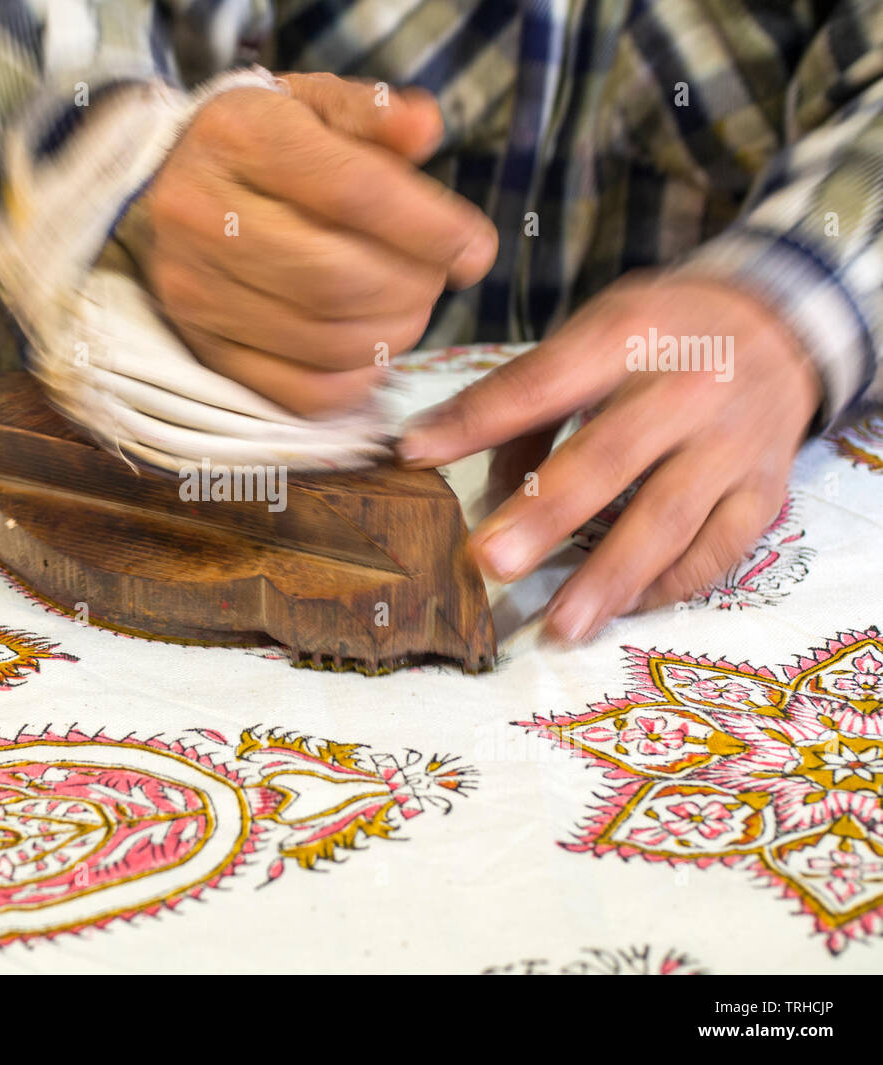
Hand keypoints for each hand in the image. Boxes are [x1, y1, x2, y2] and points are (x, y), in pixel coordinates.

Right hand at [130, 72, 497, 415]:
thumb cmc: (259, 143)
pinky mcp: (202, 347)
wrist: (164, 186)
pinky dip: (353, 384)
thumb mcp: (312, 104)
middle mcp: (202, 215)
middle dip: (412, 289)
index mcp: (238, 137)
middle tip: (437, 281)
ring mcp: (195, 290)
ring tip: (409, 310)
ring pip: (322, 340)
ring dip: (390, 337)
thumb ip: (371, 115)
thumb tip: (424, 130)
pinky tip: (372, 356)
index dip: (431, 230)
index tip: (476, 252)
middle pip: (337, 278)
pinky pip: (295, 391)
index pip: (353, 192)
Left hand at [398, 274, 822, 640]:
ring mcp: (732, 444)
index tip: (417, 452)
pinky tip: (620, 609)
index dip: (478, 418)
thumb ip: (523, 397)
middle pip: (610, 459)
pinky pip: (715, 551)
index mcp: (630, 335)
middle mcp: (687, 389)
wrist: (780, 323)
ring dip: (608, 578)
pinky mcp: (765, 489)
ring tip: (559, 626)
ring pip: (668, 520)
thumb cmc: (662, 334)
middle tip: (490, 561)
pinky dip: (666, 586)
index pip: (544, 381)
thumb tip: (450, 464)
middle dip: (545, 515)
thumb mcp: (593, 334)